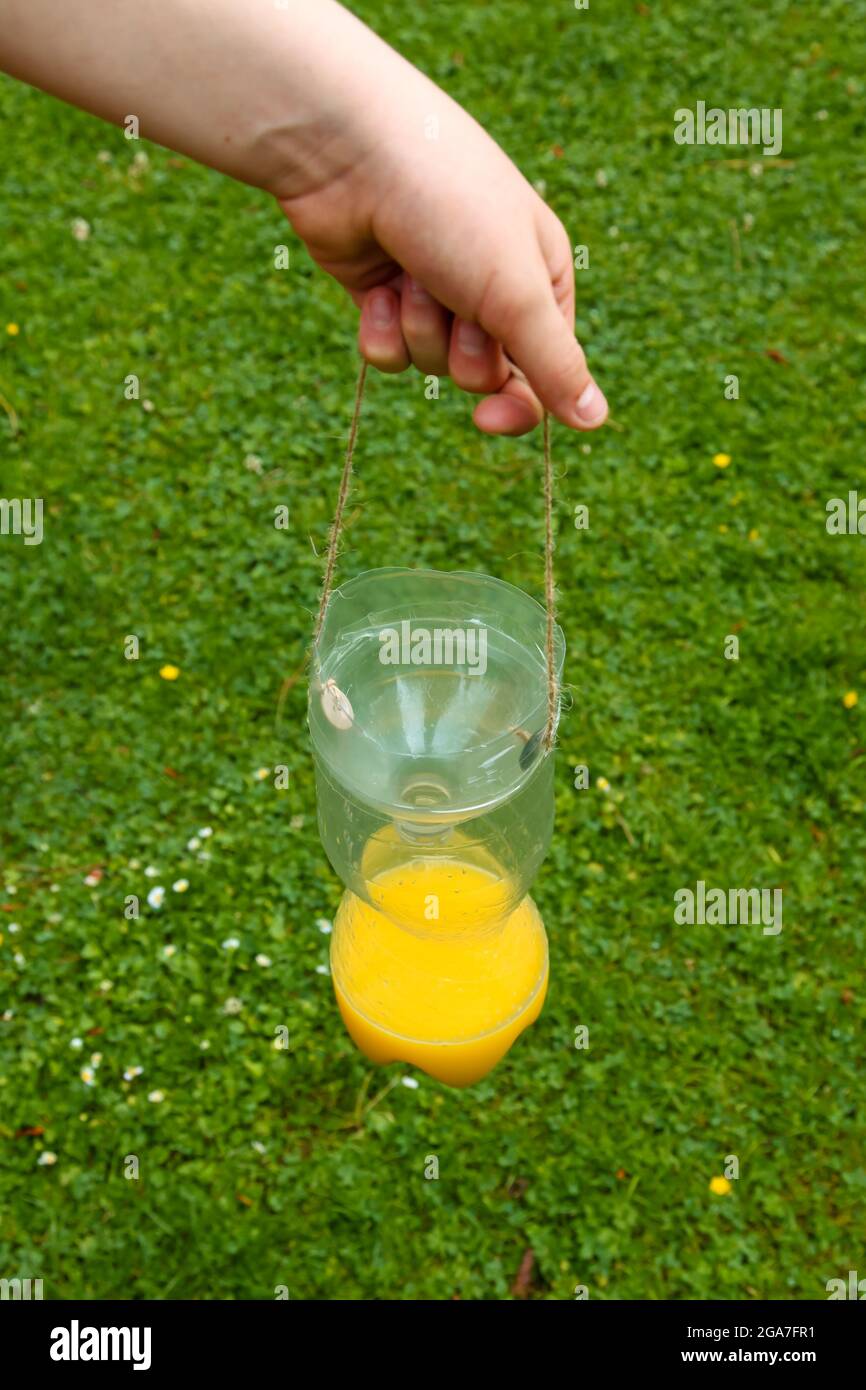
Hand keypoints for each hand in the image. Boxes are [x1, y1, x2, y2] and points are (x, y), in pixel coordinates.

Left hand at [275, 40, 607, 436]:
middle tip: (450, 295)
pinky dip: (381, 327)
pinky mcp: (384, 296)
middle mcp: (491, 289)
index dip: (518, 404)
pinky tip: (376, 285)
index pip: (544, 373)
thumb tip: (595, 420)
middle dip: (459, 347)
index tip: (487, 419)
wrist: (352, 154)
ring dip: (417, 326)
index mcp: (541, 281)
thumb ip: (556, 363)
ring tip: (410, 271)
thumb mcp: (516, 290)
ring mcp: (434, 292)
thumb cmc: (451, 207)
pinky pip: (388, 353)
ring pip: (430, 363)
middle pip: (482, 374)